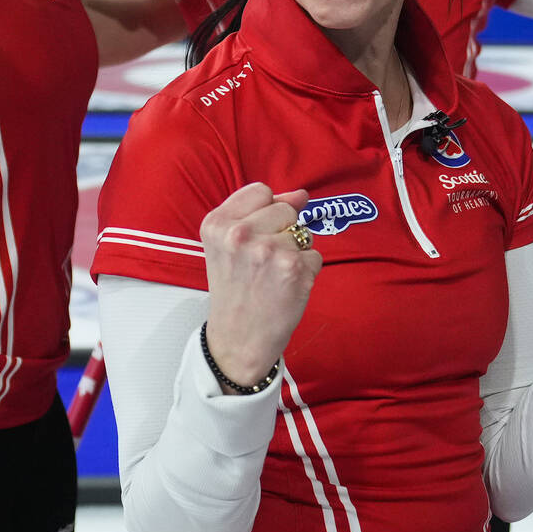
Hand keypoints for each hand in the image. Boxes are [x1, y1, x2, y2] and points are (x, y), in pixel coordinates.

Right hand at [201, 183, 319, 386]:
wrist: (238, 340)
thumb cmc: (234, 290)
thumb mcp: (227, 245)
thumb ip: (258, 212)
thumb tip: (300, 194)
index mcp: (217, 224)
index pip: (262, 191)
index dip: (266, 213)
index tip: (255, 237)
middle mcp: (240, 234)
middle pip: (286, 209)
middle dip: (282, 232)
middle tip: (263, 263)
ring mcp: (269, 251)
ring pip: (303, 233)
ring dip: (296, 253)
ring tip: (273, 277)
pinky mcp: (294, 269)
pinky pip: (315, 256)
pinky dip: (306, 272)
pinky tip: (286, 288)